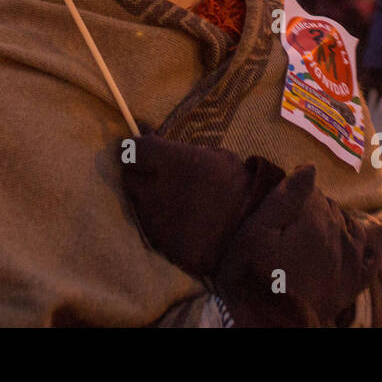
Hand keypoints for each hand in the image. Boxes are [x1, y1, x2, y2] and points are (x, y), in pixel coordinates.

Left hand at [121, 134, 284, 277]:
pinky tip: (180, 221)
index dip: (136, 150)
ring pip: (138, 204)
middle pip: (129, 178)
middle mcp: (155, 189)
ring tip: (173, 200)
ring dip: (149, 199)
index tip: (143, 150)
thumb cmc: (238, 186)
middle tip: (158, 176)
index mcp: (170, 162)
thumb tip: (153, 138)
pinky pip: (151, 228)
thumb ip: (180, 151)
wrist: (252, 232)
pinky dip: (160, 223)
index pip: (131, 151)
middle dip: (140, 175)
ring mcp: (155, 218)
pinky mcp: (159, 243)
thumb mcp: (214, 156)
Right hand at [213, 165, 381, 326]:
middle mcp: (338, 230)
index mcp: (313, 214)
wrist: (272, 322)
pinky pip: (375, 253)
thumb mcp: (255, 231)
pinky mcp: (356, 278)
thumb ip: (283, 198)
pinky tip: (368, 235)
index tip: (278, 203)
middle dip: (313, 207)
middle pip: (330, 206)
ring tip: (316, 231)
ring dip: (337, 221)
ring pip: (352, 224)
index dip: (294, 193)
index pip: (311, 187)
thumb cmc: (255, 274)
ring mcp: (351, 255)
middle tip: (290, 224)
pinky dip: (374, 240)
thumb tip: (311, 166)